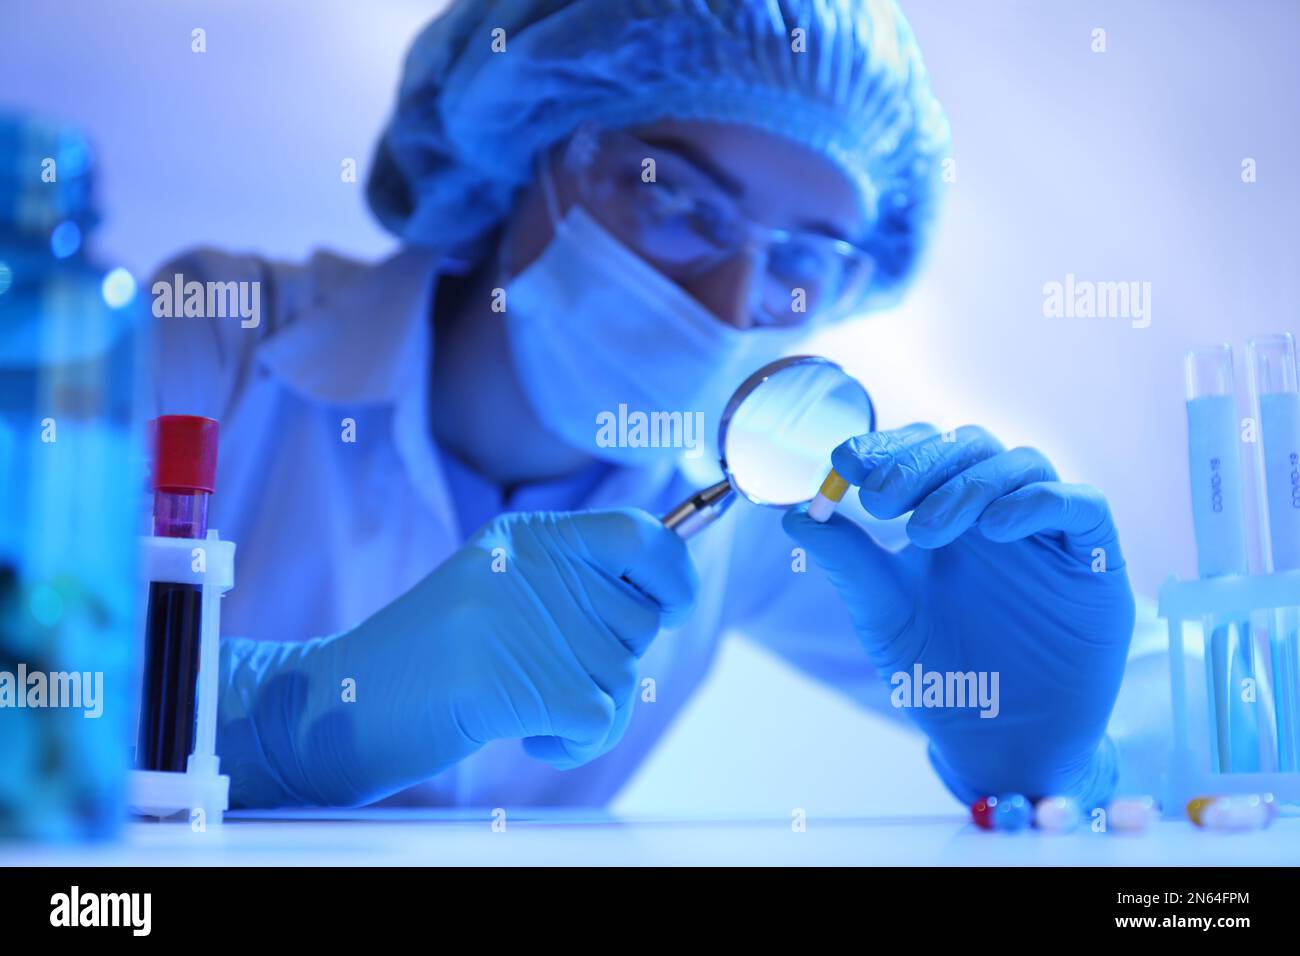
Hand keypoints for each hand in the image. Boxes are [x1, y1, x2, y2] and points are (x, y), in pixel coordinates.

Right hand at [218, 509, 697, 806]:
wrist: (342, 704)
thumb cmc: (431, 657)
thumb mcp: (499, 590)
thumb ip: (572, 583)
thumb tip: (667, 596)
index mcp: (528, 537)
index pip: (642, 534)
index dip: (675, 573)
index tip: (672, 606)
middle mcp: (529, 568)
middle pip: (638, 623)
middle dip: (610, 665)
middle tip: (546, 675)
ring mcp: (519, 621)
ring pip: (622, 678)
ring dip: (588, 710)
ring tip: (524, 704)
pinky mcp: (513, 681)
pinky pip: (599, 720)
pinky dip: (575, 745)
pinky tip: (533, 738)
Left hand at [783, 424, 1134, 805]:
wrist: (1000, 741)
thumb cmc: (941, 673)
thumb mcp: (884, 614)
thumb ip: (847, 562)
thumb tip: (793, 513)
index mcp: (943, 513)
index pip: (919, 452)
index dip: (885, 447)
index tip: (844, 463)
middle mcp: (994, 511)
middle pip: (968, 447)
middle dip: (919, 463)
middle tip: (879, 499)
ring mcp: (1046, 530)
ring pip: (1020, 464)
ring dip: (968, 485)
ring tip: (924, 532)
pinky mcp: (1094, 556)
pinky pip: (1081, 503)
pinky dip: (1038, 502)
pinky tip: (996, 528)